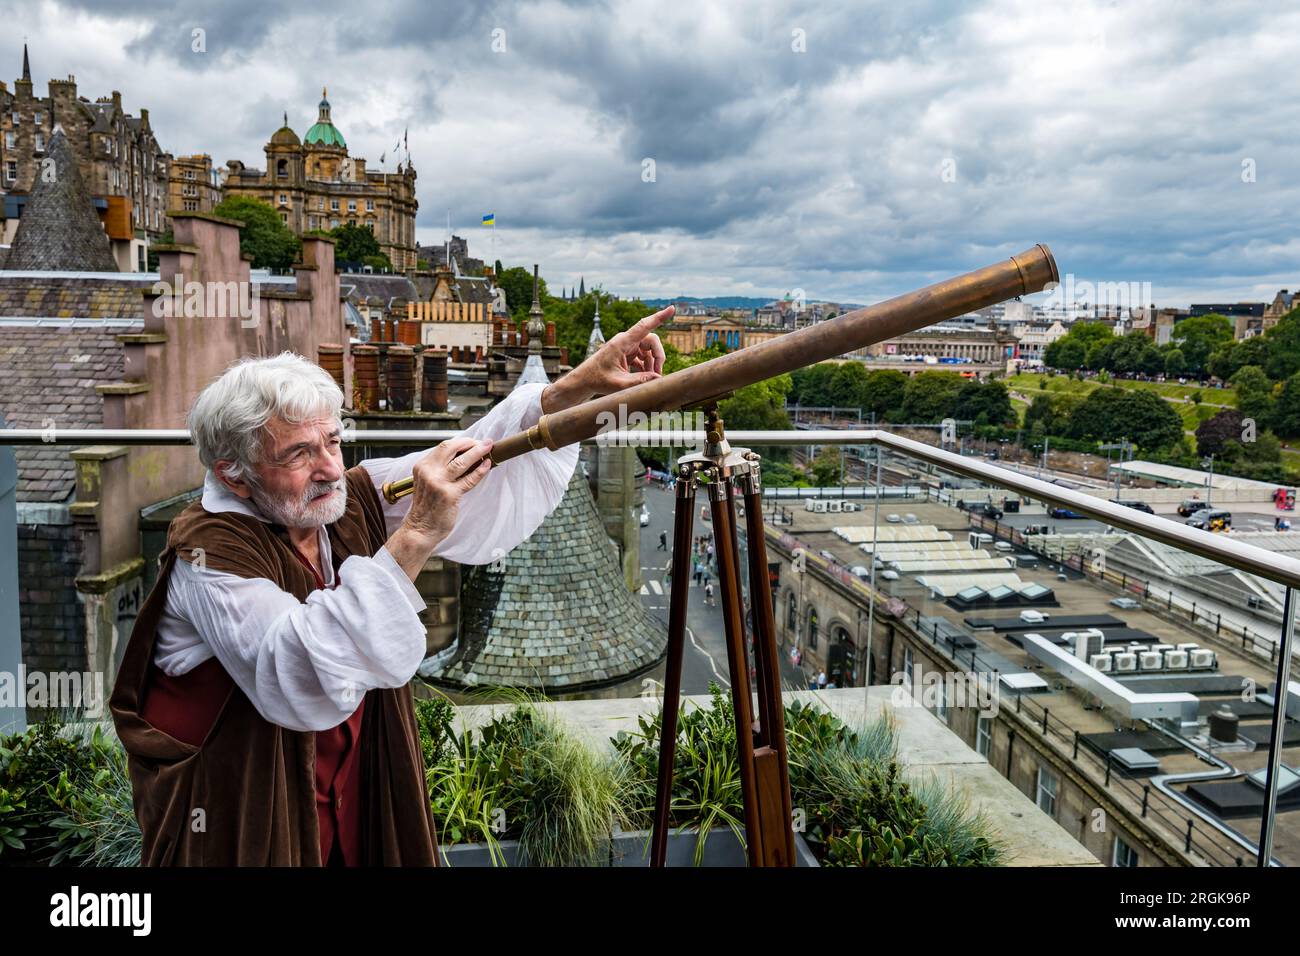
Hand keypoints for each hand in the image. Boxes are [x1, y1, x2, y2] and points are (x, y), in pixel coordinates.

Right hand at [400, 436, 493, 545]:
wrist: (420, 529)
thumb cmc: (428, 507)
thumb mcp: (428, 481)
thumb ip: (441, 468)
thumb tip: (466, 455)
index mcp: (422, 466)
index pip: (444, 446)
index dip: (462, 442)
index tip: (474, 442)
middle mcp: (428, 472)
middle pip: (452, 448)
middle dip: (471, 443)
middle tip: (485, 443)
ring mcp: (438, 483)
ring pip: (462, 461)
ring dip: (478, 452)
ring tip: (489, 448)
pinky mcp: (449, 495)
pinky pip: (469, 479)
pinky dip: (480, 471)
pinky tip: (487, 465)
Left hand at [542, 305, 672, 412]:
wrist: (584, 381)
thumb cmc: (597, 380)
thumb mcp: (619, 384)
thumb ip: (639, 381)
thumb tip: (658, 378)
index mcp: (622, 342)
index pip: (644, 326)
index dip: (659, 317)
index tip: (672, 308)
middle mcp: (625, 341)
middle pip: (651, 341)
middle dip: (658, 356)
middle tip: (658, 374)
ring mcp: (626, 346)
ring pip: (648, 350)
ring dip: (652, 364)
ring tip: (650, 379)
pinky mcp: (625, 353)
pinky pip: (642, 356)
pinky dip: (646, 366)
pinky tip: (643, 377)